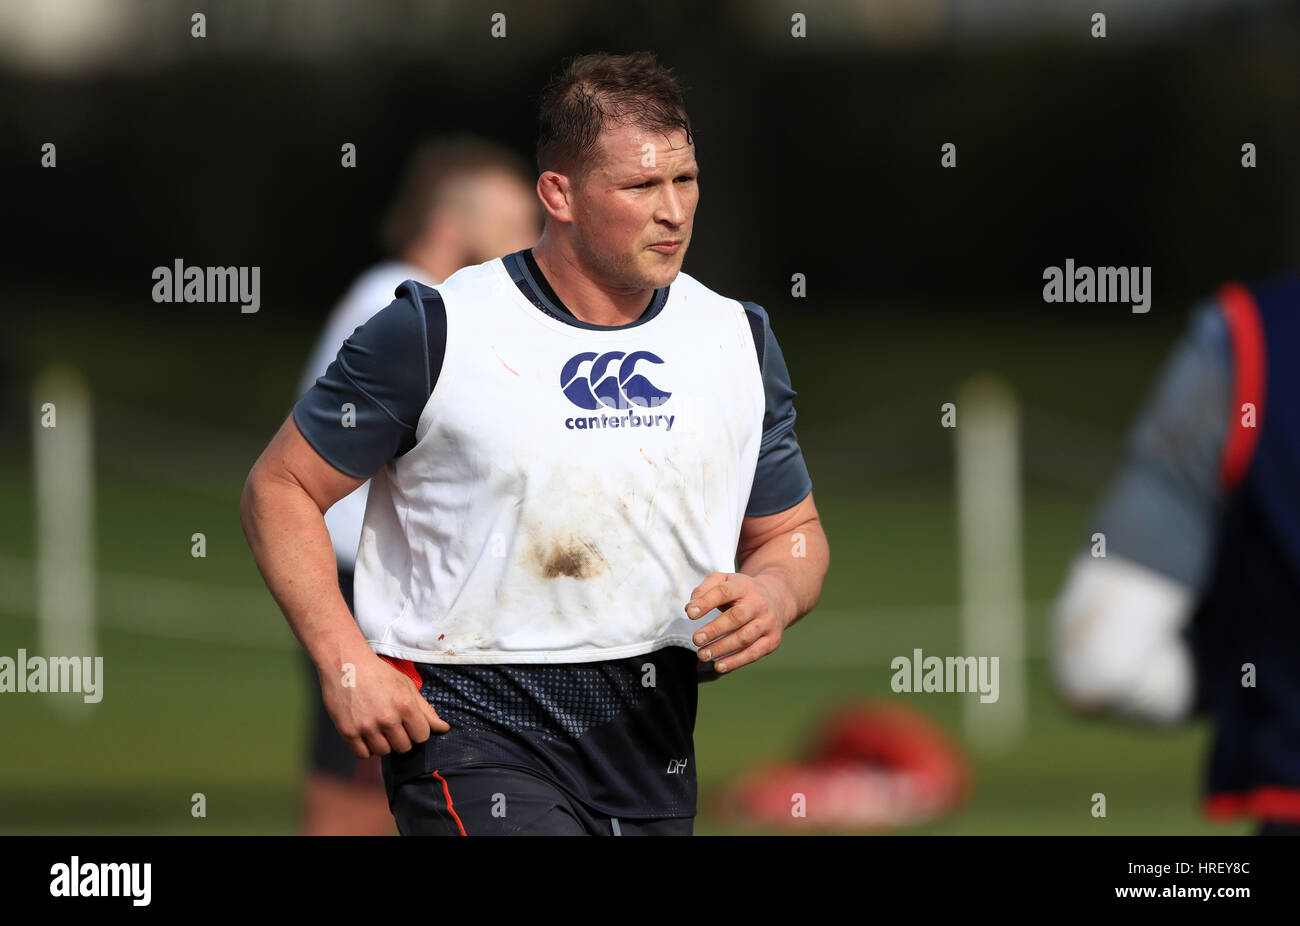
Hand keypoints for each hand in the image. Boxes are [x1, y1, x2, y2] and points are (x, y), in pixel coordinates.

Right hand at [317, 648, 449, 758]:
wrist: (345, 664)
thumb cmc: (378, 673)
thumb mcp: (406, 686)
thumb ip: (425, 710)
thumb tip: (443, 728)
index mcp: (405, 705)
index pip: (422, 736)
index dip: (418, 731)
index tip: (410, 723)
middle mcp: (387, 718)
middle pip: (404, 747)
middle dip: (402, 738)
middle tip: (393, 724)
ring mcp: (366, 727)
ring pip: (384, 752)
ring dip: (384, 743)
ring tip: (378, 727)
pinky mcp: (348, 732)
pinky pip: (363, 755)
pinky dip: (366, 748)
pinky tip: (366, 734)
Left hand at [685, 571, 792, 674]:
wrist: (778, 598)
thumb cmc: (742, 591)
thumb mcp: (725, 580)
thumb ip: (705, 589)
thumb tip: (690, 608)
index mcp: (744, 585)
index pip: (724, 592)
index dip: (706, 602)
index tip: (690, 613)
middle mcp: (758, 604)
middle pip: (737, 616)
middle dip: (715, 629)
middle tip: (696, 639)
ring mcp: (767, 622)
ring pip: (745, 637)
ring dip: (722, 648)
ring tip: (702, 654)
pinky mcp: (772, 640)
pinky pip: (754, 653)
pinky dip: (735, 662)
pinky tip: (719, 666)